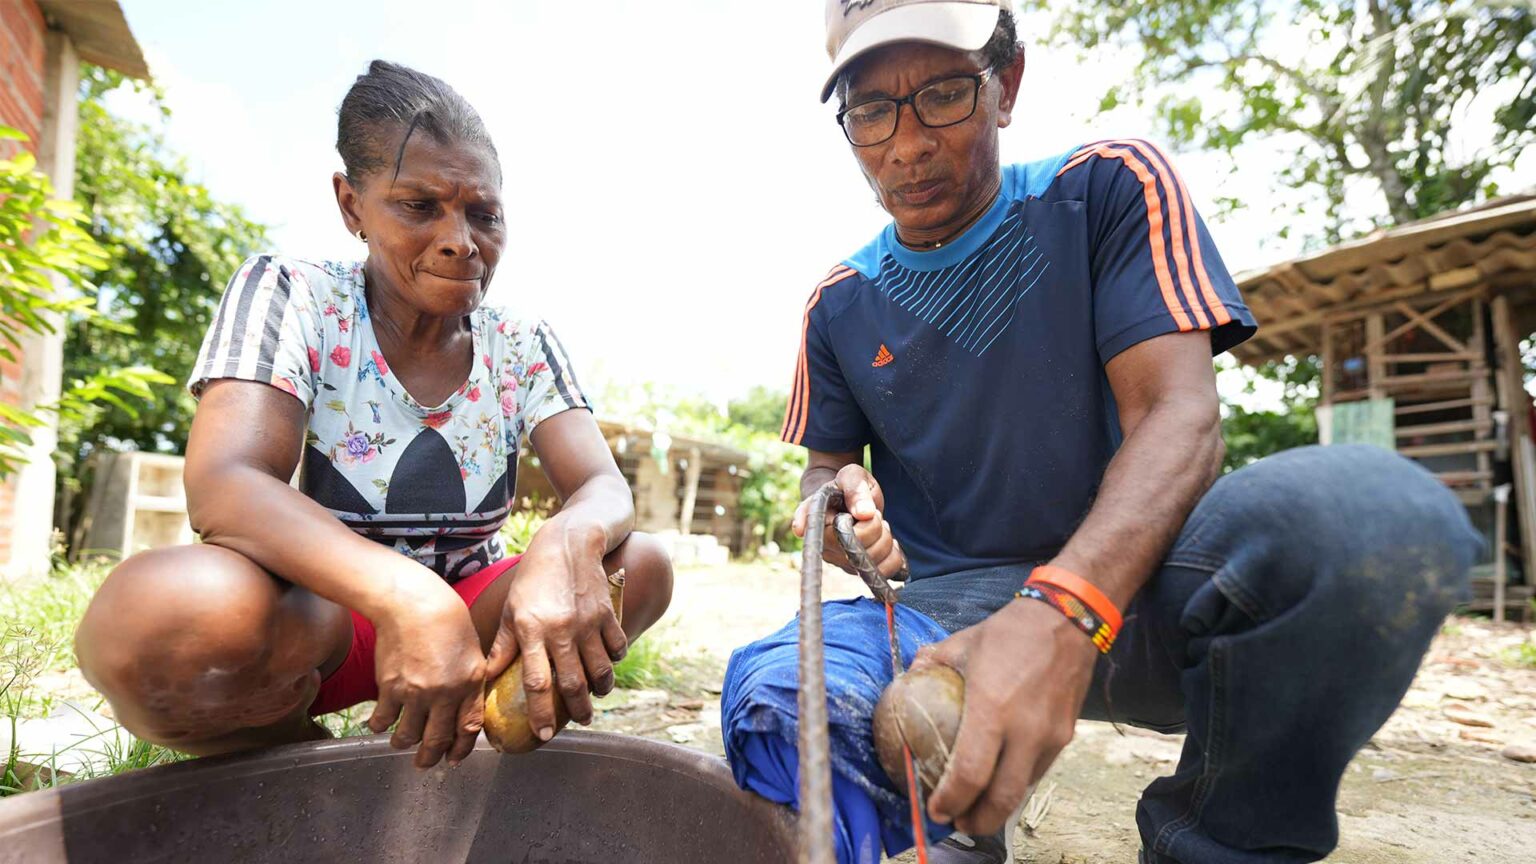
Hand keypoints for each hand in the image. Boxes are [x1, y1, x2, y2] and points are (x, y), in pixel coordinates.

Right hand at [367, 568, 487, 768]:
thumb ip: (471, 680)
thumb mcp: (472, 650)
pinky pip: (384, 719)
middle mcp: (446, 692)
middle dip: (430, 757)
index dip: (461, 748)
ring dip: (404, 744)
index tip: (454, 758)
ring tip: (400, 745)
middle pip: (438, 738)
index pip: (469, 728)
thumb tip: (466, 705)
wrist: (413, 602)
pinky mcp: (390, 687)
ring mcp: (417, 692)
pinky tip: (380, 725)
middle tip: (424, 763)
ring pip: (409, 735)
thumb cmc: (446, 619)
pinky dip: (380, 726)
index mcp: (471, 682)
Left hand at [484, 517, 625, 741]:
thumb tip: (485, 679)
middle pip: (574, 683)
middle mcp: (561, 630)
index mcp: (532, 630)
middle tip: (579, 722)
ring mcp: (587, 623)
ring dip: (600, 690)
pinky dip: (615, 662)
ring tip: (594, 698)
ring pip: (600, 671)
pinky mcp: (607, 614)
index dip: (540, 712)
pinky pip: (617, 648)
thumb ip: (502, 646)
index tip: (542, 735)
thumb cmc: (534, 578)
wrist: (570, 543)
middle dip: (578, 710)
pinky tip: (608, 665)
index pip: (537, 681)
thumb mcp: (512, 609)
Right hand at [792, 464, 905, 578]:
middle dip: (876, 525)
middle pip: (857, 545)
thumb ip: (856, 490)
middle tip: (871, 513)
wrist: (851, 500)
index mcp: (814, 517)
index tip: (801, 528)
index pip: (816, 528)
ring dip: (886, 539)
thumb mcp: (852, 477)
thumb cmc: (848, 487)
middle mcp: (822, 544)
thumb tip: (865, 514)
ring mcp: (838, 561)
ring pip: (873, 561)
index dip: (814, 531)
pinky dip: (894, 556)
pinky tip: (885, 541)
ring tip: (876, 524)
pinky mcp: (855, 571)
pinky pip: (885, 571)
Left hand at [909, 597, 1098, 834]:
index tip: (936, 810)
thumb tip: (908, 674)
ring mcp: (1050, 736)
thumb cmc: (1011, 631)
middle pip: (1001, 798)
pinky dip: (1017, 783)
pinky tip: (1002, 780)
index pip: (970, 773)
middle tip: (958, 823)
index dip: (951, 800)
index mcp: (992, 709)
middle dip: (977, 821)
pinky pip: (1038, 770)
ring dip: (999, 807)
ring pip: (1023, 789)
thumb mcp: (964, 642)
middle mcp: (1025, 730)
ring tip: (977, 809)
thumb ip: (932, 661)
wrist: (1069, 619)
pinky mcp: (1066, 735)